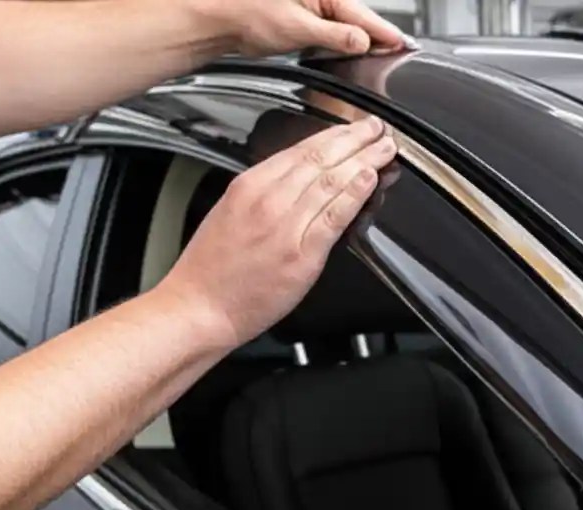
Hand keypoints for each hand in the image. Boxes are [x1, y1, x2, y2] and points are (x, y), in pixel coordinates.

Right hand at [156, 116, 397, 347]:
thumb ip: (265, 195)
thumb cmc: (211, 270)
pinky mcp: (301, 255)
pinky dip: (354, 195)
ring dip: (363, 161)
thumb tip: (299, 181)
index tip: (354, 127)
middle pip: (320, 159)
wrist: (197, 308)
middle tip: (377, 128)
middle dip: (354, 140)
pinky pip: (334, 217)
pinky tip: (370, 179)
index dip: (334, 135)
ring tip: (385, 149)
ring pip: (331, 182)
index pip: (300, 149)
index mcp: (249, 186)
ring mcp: (285, 227)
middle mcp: (267, 200)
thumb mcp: (230, 213)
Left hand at [196, 0, 414, 56]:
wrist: (215, 20)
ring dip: (360, 37)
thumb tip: (362, 39)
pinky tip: (351, 45)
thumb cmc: (244, 15)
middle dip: (376, 34)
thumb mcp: (297, 28)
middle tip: (399, 48)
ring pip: (343, 23)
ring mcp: (308, 5)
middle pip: (356, 18)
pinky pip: (329, 26)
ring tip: (382, 48)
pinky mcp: (299, 16)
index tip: (402, 43)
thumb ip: (335, 35)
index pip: (362, 15)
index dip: (384, 31)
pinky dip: (342, 37)